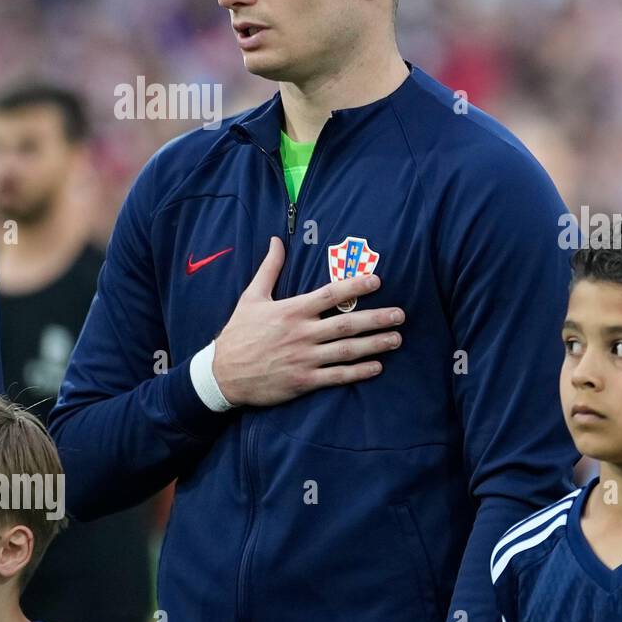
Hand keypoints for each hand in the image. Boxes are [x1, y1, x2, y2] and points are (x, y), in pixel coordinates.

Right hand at [211, 237, 403, 405]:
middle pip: (346, 323)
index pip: (329, 295)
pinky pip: (336, 376)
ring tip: (396, 339)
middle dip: (376, 319)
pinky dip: (358, 372)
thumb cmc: (239, 333)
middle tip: (400, 315)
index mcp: (291, 311)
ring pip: (346, 350)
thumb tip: (276, 240)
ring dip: (374, 344)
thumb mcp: (251, 297)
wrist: (221, 374)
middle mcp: (301, 334)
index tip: (377, 281)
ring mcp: (304, 358)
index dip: (354, 286)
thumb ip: (269, 269)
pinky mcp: (303, 381)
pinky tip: (377, 367)